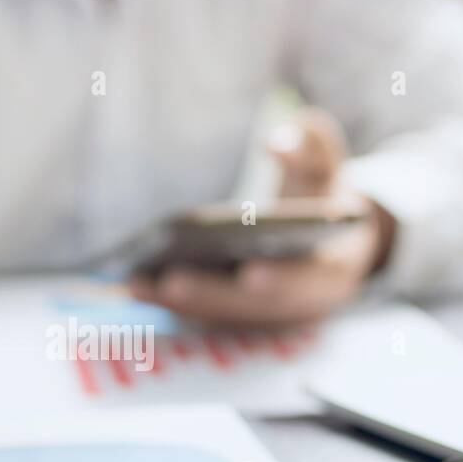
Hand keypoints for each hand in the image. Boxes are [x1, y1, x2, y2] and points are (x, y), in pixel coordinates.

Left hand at [131, 107, 393, 325]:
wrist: (329, 245)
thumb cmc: (320, 199)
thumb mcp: (327, 169)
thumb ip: (313, 148)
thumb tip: (277, 142)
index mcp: (330, 270)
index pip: (306, 278)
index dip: (280, 278)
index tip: (252, 271)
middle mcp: (297, 305)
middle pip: (252, 305)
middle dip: (212, 294)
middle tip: (172, 280)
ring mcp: (265, 317)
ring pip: (220, 316)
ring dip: (178, 303)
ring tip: (136, 282)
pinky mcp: (236, 319)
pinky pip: (200, 315)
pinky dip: (168, 304)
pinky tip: (132, 285)